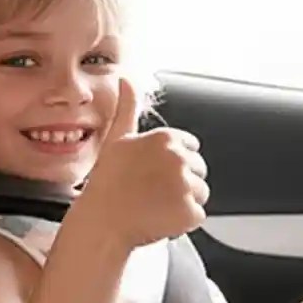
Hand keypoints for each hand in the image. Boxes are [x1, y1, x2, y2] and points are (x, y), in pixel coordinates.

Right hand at [78, 79, 209, 248]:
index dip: (174, 163)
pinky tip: (161, 219)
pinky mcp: (190, 211)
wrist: (101, 223)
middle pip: (198, 170)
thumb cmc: (106, 183)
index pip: (191, 148)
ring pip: (200, 193)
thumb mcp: (116, 139)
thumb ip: (128, 107)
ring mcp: (186, 186)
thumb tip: (127, 79)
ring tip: (156, 206)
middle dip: (182, 181)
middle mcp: (179, 158)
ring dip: (184, 202)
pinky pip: (197, 215)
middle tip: (153, 193)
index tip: (155, 174)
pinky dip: (183, 221)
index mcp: (166, 138)